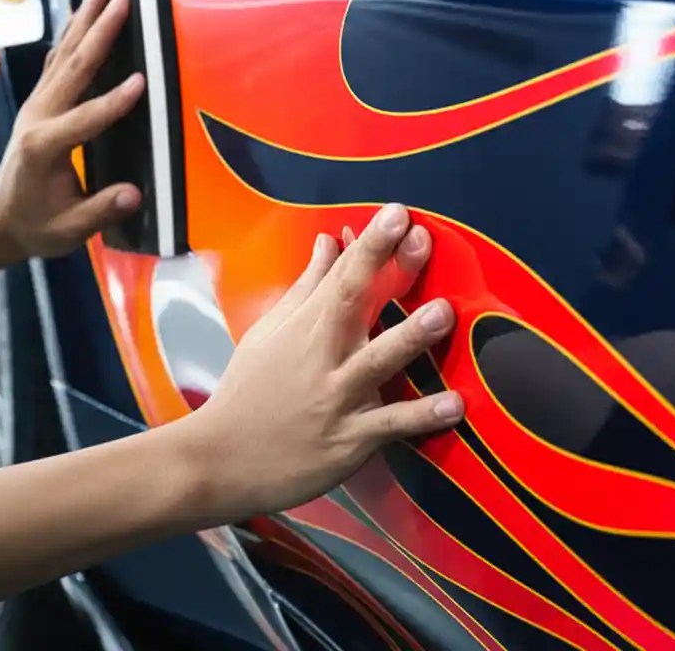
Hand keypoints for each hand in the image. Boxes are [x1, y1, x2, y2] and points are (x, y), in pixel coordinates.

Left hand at [0, 0, 145, 262]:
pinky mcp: (40, 101)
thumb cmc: (37, 225)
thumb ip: (100, 210)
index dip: (114, 103)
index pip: (86, 120)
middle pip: (73, 67)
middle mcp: (37, 118)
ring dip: (87, 18)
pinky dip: (74, 32)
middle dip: (100, 31)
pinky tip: (86, 12)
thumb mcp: (68, 230)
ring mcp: (36, 105)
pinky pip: (58, 59)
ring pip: (65, 53)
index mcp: (45, 147)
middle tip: (123, 0)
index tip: (141, 82)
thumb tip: (133, 195)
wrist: (0, 219)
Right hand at [180, 204, 462, 520]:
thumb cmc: (247, 392)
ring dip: (411, 337)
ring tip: (443, 313)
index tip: (397, 212)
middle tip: (422, 239)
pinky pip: (390, 425)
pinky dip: (422, 416)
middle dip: (391, 269)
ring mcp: (336, 399)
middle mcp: (322, 358)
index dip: (370, 243)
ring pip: (378, 363)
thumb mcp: (269, 332)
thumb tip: (330, 241)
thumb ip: (308, 287)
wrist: (220, 461)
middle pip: (357, 305)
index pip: (341, 275)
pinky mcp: (349, 441)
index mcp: (305, 328)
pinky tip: (454, 406)